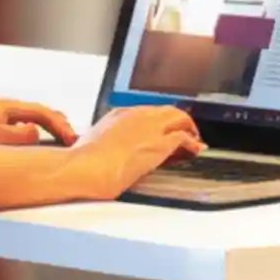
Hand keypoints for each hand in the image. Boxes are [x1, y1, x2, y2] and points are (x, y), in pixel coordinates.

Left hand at [0, 99, 78, 145]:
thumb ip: (15, 136)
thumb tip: (35, 133)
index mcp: (5, 109)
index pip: (42, 112)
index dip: (60, 125)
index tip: (72, 139)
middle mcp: (2, 113)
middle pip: (40, 115)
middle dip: (58, 127)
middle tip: (72, 141)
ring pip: (31, 125)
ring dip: (47, 134)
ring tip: (59, 147)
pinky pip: (20, 134)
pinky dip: (33, 141)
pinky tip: (32, 154)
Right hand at [71, 106, 205, 198]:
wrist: (86, 167)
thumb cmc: (84, 161)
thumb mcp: (91, 142)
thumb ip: (105, 141)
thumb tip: (105, 149)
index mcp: (121, 114)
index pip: (149, 113)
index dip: (161, 122)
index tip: (165, 131)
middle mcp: (138, 116)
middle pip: (167, 111)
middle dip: (179, 121)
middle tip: (187, 133)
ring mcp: (150, 128)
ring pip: (179, 118)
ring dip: (189, 129)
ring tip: (195, 141)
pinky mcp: (159, 144)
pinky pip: (183, 137)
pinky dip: (193, 143)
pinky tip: (196, 150)